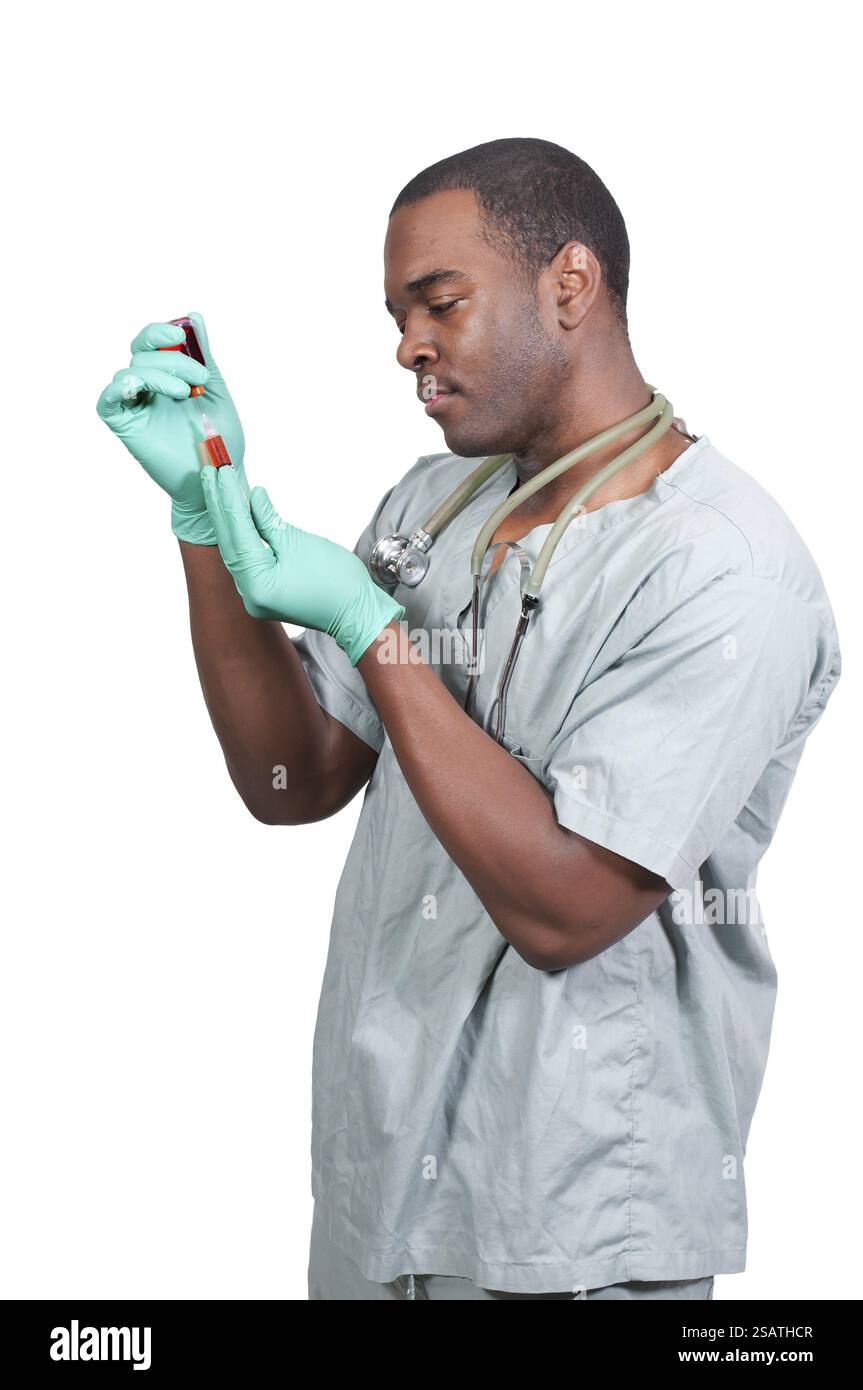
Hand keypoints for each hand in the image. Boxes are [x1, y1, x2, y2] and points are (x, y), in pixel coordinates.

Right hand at [96, 312, 247, 543]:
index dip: (159, 332)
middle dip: (171, 359)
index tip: (180, 334)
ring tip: (184, 394)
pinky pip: (107, 400)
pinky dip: (119, 388)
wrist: (219, 476)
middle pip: (141, 355)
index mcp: (168, 376)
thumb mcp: (216, 391)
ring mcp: (136, 407)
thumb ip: (203, 356)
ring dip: (157, 375)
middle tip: (199, 379)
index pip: (150, 342)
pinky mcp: (126, 426)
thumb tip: (194, 317)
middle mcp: (149, 389)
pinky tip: (140, 390)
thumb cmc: (221, 439)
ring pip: (129, 372)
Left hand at [201, 464, 405, 666]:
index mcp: (258, 584)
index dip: (229, 500)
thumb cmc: (337, 581)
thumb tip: (253, 497)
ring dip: (228, 520)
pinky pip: (247, 560)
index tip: (220, 472)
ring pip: (235, 551)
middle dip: (220, 507)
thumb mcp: (299, 543)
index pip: (237, 533)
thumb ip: (269, 521)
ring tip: (217, 489)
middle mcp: (249, 594)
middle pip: (229, 542)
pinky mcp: (263, 594)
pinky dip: (241, 537)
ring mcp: (255, 597)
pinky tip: (236, 516)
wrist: (357, 613)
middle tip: (208, 473)